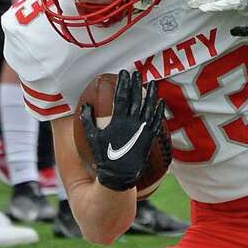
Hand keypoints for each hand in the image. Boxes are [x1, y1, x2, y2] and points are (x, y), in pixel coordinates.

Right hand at [81, 70, 165, 191]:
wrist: (120, 174)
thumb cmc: (104, 156)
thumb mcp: (92, 137)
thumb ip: (88, 120)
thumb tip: (85, 105)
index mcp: (117, 120)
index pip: (121, 96)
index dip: (123, 83)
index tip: (124, 73)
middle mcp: (132, 122)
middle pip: (136, 98)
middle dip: (136, 84)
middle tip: (137, 73)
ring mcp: (142, 129)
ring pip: (149, 107)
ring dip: (152, 94)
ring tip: (153, 83)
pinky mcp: (150, 137)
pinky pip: (157, 121)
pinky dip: (159, 111)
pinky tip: (161, 102)